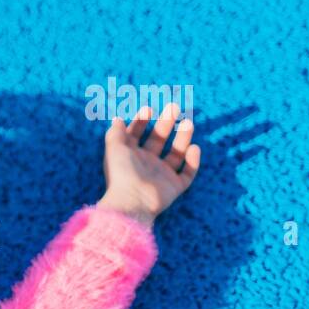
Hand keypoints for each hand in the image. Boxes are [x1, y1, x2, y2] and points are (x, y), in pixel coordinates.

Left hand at [98, 102, 200, 225]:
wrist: (132, 201)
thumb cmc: (121, 173)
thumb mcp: (115, 148)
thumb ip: (115, 132)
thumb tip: (117, 119)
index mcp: (129, 157)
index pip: (136, 136)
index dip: (141, 122)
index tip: (148, 109)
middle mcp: (146, 165)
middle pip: (158, 140)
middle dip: (166, 123)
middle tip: (174, 106)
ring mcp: (161, 177)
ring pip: (176, 154)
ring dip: (183, 138)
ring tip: (188, 123)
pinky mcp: (174, 188)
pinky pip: (187, 173)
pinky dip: (193, 161)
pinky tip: (193, 148)